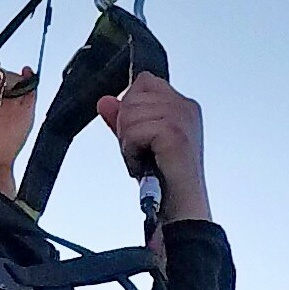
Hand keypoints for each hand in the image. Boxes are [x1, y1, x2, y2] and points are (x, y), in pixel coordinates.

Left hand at [99, 73, 208, 227]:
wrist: (182, 208)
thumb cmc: (166, 180)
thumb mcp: (139, 142)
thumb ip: (123, 119)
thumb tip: (104, 101)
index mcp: (182, 105)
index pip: (144, 81)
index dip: (131, 106)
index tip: (139, 134)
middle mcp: (185, 107)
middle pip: (133, 95)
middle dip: (126, 126)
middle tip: (142, 151)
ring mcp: (181, 118)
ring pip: (130, 113)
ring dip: (129, 142)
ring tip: (145, 159)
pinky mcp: (174, 133)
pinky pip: (134, 131)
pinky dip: (131, 152)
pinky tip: (144, 164)